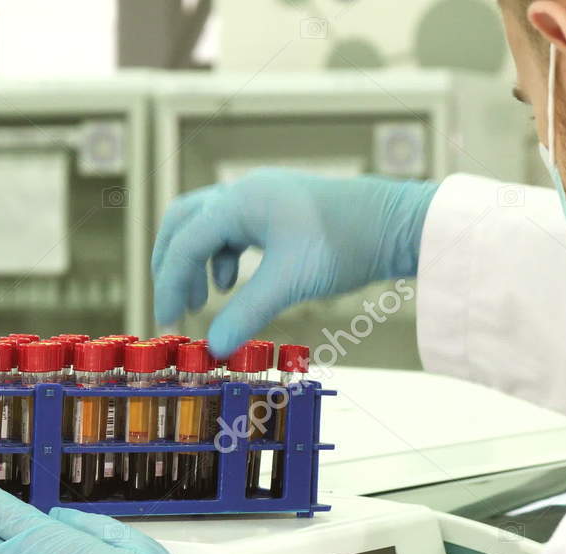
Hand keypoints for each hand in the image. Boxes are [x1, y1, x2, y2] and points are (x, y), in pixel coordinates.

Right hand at [151, 169, 439, 355]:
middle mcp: (244, 193)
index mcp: (239, 202)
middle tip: (174, 308)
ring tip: (202, 300)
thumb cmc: (345, 244)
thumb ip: (247, 314)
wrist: (397, 223)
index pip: (184, 243)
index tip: (168, 325)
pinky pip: (232, 230)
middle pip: (182, 223)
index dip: (168, 286)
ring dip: (196, 262)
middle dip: (172, 267)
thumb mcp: (291, 283)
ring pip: (206, 225)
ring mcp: (261, 198)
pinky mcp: (278, 210)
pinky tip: (232, 284)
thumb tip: (213, 349)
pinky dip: (221, 258)